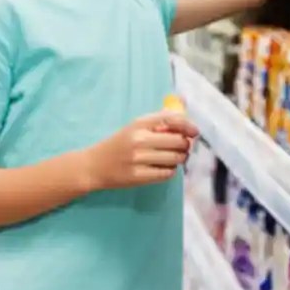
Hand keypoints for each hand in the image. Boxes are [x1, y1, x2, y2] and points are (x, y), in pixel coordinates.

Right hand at [82, 110, 199, 190]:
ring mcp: (139, 159)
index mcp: (138, 124)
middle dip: (185, 145)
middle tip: (182, 148)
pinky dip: (170, 170)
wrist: (95, 165)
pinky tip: (163, 167)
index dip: (187, 125)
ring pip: (175, 158)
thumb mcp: (134, 127)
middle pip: (178, 141)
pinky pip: (167, 173)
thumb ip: (158, 120)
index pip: (171, 119)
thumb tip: (184, 113)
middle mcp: (139, 139)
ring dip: (179, 159)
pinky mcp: (139, 176)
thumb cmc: (118, 144)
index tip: (194, 132)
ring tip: (172, 157)